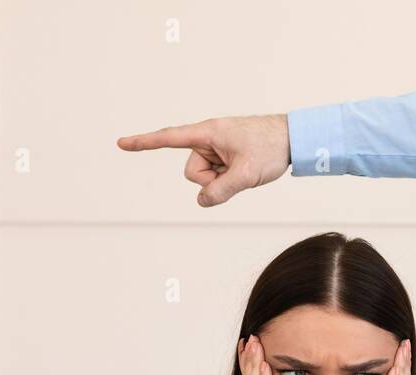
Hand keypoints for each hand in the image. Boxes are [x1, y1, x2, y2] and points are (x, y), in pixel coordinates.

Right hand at [117, 115, 289, 206]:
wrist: (294, 138)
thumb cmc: (271, 148)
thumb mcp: (246, 175)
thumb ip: (220, 191)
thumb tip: (201, 201)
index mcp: (207, 133)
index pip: (169, 138)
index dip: (144, 143)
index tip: (121, 144)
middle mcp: (208, 138)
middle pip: (192, 172)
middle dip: (211, 180)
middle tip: (238, 172)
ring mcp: (216, 147)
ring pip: (205, 177)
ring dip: (222, 180)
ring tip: (245, 168)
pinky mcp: (225, 154)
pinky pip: (217, 175)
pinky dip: (229, 178)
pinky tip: (245, 169)